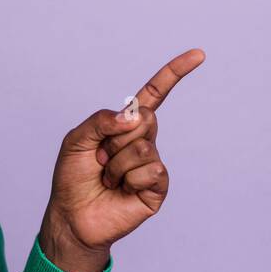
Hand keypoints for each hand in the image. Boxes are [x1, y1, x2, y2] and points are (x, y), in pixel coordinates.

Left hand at [39, 48, 205, 271]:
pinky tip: (121, 190)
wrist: (72, 216)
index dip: (174, 74)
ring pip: (143, 147)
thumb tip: (134, 115)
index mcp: (125, 126)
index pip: (154, 95)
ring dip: (116, 163)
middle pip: (145, 120)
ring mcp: (152, 165)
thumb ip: (100, 121)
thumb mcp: (76, 140)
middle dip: (115, 138)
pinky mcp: (157, 188)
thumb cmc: (72, 178)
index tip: (198, 55)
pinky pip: (152, 169)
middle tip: (100, 158)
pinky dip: (129, 178)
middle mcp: (143, 142)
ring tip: (107, 178)